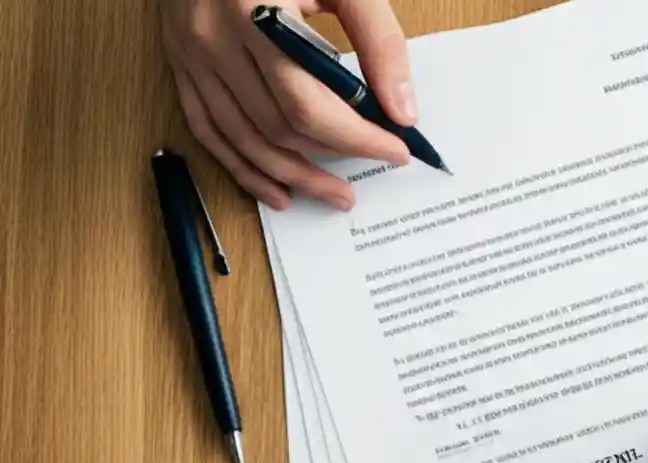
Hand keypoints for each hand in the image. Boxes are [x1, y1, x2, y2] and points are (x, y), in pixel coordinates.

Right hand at [160, 0, 415, 210]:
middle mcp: (213, 36)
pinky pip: (208, 132)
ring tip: (335, 193)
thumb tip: (401, 109)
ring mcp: (190, 54)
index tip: (394, 148)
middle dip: (333, 158)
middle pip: (278, 126)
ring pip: (244, 139)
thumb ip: (379, 40)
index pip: (307, 102)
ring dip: (294, 175)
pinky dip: (244, 167)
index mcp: (253, 9)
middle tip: (374, 169)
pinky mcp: (180, 64)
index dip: (355, 137)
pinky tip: (279, 189)